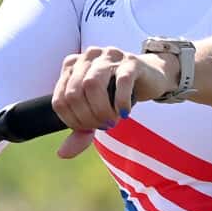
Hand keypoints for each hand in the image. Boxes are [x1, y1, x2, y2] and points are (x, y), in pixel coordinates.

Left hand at [51, 46, 171, 158]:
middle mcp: (88, 57)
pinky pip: (121, 81)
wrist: (151, 78)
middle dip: (88, 117)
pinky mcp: (131, 61)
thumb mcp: (96, 111)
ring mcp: (109, 56)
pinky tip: (125, 112)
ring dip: (101, 110)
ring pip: (92, 84)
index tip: (89, 129)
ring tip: (113, 120)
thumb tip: (62, 154)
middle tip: (104, 126)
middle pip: (74, 93)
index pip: (60, 100)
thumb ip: (80, 131)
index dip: (73, 121)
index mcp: (73, 65)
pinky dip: (120, 102)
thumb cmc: (118, 94)